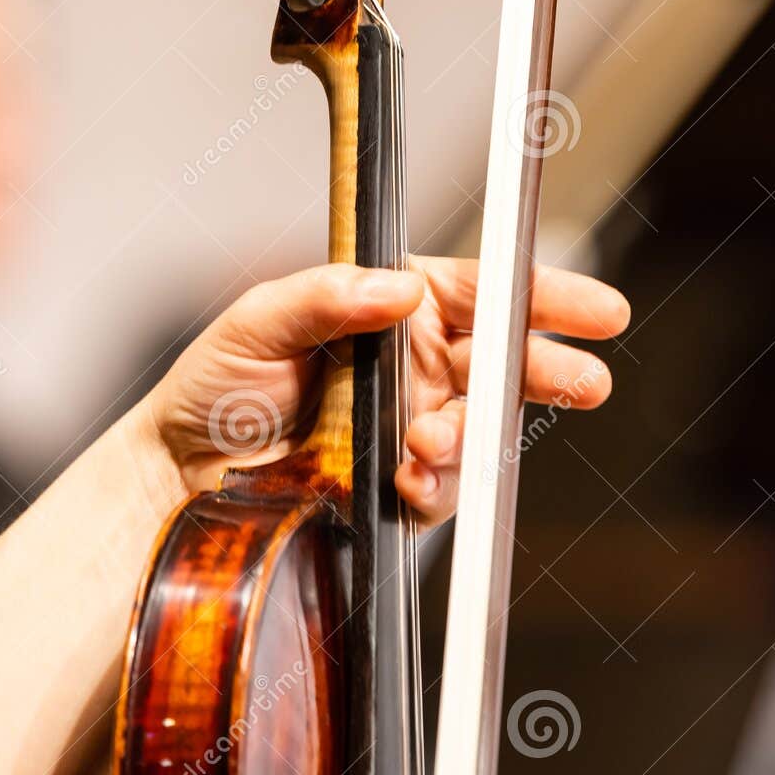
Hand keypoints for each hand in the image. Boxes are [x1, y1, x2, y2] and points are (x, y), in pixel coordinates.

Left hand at [142, 258, 628, 523]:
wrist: (179, 475)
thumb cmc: (215, 384)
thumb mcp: (258, 320)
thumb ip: (326, 296)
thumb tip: (398, 288)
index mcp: (388, 309)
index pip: (477, 292)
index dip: (540, 296)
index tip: (594, 309)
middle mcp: (411, 366)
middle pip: (501, 360)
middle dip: (547, 370)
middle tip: (582, 380)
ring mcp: (410, 428)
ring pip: (480, 428)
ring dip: (472, 435)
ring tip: (431, 442)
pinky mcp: (399, 486)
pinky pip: (446, 486)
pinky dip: (439, 483)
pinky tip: (411, 478)